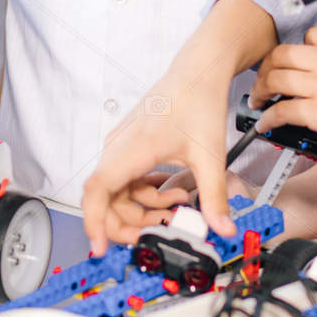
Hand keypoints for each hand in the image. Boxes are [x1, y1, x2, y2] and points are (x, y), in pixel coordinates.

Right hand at [83, 71, 240, 251]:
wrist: (198, 70)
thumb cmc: (198, 100)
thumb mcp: (211, 154)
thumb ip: (215, 196)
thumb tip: (222, 229)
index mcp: (134, 147)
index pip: (99, 189)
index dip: (94, 221)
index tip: (100, 246)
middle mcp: (119, 146)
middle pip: (108, 199)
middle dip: (132, 223)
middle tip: (161, 232)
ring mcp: (121, 146)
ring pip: (119, 193)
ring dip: (146, 209)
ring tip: (180, 206)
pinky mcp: (128, 146)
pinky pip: (127, 181)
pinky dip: (147, 194)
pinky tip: (173, 193)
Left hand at [251, 26, 316, 156]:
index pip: (310, 36)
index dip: (295, 51)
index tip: (290, 62)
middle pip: (282, 54)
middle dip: (267, 68)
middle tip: (264, 80)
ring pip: (276, 79)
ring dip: (261, 91)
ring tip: (258, 100)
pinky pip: (282, 111)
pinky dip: (268, 118)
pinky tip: (266, 123)